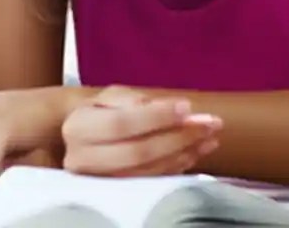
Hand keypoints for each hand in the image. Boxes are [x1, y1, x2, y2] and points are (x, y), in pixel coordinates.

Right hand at [62, 86, 222, 176]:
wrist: (83, 140)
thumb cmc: (99, 113)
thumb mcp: (108, 97)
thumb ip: (133, 99)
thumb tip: (168, 108)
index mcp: (78, 128)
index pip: (120, 124)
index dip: (156, 117)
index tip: (187, 106)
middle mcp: (84, 158)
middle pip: (137, 152)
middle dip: (177, 137)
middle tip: (209, 124)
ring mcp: (102, 179)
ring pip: (149, 169)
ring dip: (185, 152)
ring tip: (210, 136)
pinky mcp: (119, 191)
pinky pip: (154, 180)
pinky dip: (180, 165)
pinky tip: (198, 150)